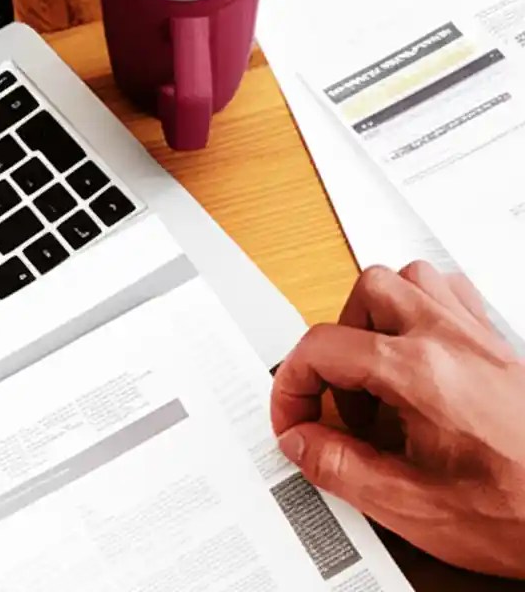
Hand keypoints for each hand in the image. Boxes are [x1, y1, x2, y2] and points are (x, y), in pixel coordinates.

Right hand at [271, 262, 524, 578]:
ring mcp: (479, 338)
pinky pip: (451, 293)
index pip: (323, 348)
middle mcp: (451, 341)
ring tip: (371, 373)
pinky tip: (414, 355)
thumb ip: (341, 468)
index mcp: (421, 374)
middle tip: (336, 400)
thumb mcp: (414, 508)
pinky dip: (420, 312)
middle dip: (333, 346)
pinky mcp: (500, 347)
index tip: (296, 423)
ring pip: (409, 280)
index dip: (292, 387)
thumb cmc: (521, 512)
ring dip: (376, 319)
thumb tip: (301, 442)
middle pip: (364, 293)